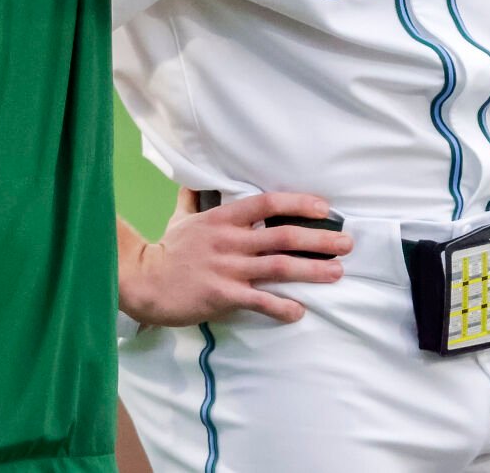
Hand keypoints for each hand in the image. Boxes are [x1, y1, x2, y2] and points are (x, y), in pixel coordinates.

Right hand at [119, 188, 351, 325]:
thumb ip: (194, 198)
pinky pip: (260, 301)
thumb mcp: (181, 218)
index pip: (267, 203)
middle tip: (346, 244)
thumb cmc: (165, 250)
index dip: (298, 203)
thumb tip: (194, 178)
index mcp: (224, 218)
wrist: (143, 280)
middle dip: (320, 239)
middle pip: (284, 236)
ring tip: (337, 272)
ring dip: (312, 270)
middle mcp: (231, 241)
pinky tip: (300, 311)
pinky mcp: (224, 295)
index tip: (324, 207)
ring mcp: (229, 268)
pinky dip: (282, 307)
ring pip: (280, 267)